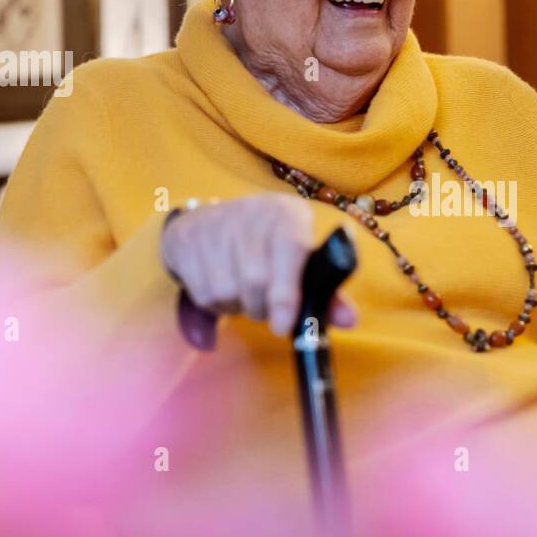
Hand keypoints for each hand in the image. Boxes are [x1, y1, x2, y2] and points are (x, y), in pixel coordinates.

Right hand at [160, 194, 357, 336]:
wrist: (213, 222)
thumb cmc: (270, 250)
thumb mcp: (300, 262)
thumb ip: (325, 293)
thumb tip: (350, 320)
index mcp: (288, 214)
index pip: (291, 249)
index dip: (287, 293)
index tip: (283, 326)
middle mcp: (252, 211)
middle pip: (255, 278)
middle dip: (261, 307)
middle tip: (265, 311)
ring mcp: (216, 222)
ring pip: (226, 290)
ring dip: (236, 307)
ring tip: (243, 295)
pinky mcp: (186, 238)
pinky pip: (201, 292)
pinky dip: (214, 305)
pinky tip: (222, 287)